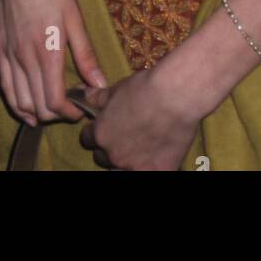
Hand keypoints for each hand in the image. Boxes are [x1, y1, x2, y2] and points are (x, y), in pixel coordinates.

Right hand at [0, 0, 106, 127]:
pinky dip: (15, 101)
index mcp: (47, 51)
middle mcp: (24, 57)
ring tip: (50, 111)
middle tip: (71, 108)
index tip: (82, 109)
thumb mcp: (74, 15)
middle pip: (37, 106)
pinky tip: (26, 104)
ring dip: (35, 112)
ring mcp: (8, 53)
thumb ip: (85, 53)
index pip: (55, 101)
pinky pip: (4, 84)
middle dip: (55, 115)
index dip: (70, 113)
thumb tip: (99, 83)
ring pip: (18, 100)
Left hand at [77, 68, 201, 171]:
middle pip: (102, 157)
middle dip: (109, 147)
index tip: (105, 125)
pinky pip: (148, 173)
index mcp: (101, 134)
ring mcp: (134, 167)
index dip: (96, 131)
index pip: (88, 139)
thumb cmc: (144, 88)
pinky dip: (150, 166)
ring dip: (125, 161)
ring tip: (137, 149)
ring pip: (120, 170)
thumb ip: (99, 98)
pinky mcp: (156, 172)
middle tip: (123, 135)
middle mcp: (114, 155)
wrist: (175, 96)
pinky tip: (156, 156)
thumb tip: (85, 95)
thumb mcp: (117, 89)